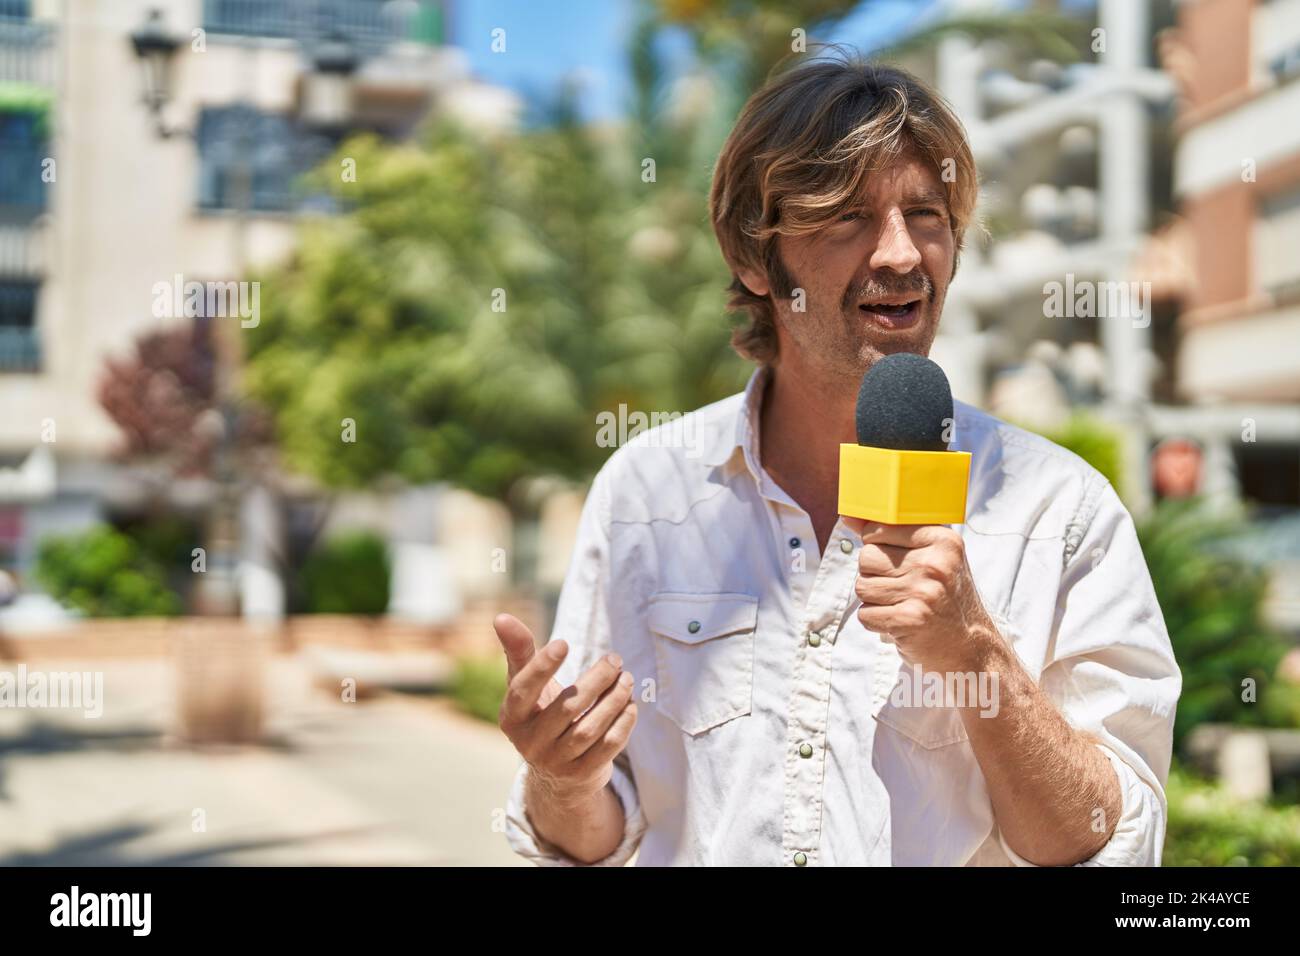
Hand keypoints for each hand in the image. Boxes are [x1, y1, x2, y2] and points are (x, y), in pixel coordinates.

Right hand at [493, 613, 637, 803]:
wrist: (555, 774)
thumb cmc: (540, 713)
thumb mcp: (526, 685)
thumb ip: (519, 651)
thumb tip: (501, 616)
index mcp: (511, 718)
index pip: (522, 691)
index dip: (541, 667)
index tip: (564, 642)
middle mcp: (529, 744)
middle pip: (567, 708)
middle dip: (596, 680)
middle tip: (615, 659)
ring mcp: (556, 763)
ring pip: (590, 728)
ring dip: (614, 700)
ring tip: (627, 678)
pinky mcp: (581, 775)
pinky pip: (608, 746)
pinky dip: (623, 722)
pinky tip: (630, 704)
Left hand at [842, 518, 996, 672]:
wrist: (970, 647)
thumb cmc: (945, 597)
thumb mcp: (932, 558)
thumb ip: (891, 534)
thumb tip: (848, 517)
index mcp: (943, 541)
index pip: (878, 530)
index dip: (878, 549)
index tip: (899, 565)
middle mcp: (935, 564)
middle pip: (866, 557)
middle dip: (874, 575)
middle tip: (901, 589)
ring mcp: (923, 592)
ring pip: (862, 586)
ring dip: (874, 600)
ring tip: (901, 605)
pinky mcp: (909, 620)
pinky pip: (865, 614)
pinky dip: (876, 622)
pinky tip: (899, 623)